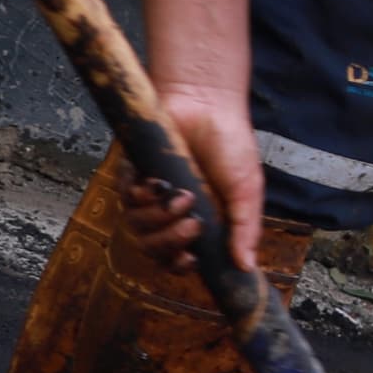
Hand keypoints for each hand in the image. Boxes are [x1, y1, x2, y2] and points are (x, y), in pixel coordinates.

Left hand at [125, 84, 265, 275]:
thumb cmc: (231, 146)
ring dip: (159, 218)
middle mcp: (169, 213)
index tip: (190, 260)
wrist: (209, 105)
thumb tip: (246, 267)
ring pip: (136, 226)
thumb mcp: (247, 191)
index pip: (178, 257)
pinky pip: (125, 198)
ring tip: (183, 195)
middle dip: (169, 242)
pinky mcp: (131, 174)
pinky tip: (160, 182)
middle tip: (192, 224)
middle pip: (153, 248)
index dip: (178, 264)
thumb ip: (245, 229)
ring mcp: (149, 195)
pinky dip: (142, 195)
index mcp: (197, 222)